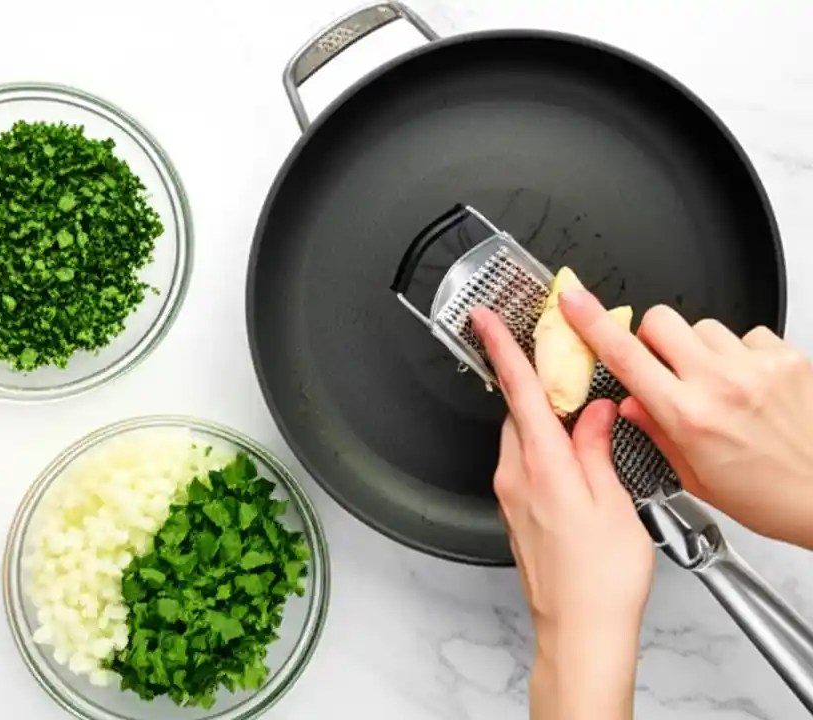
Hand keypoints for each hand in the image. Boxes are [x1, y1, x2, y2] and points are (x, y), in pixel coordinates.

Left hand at [471, 308, 652, 719]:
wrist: (579, 631)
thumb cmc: (600, 579)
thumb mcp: (613, 502)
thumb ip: (595, 448)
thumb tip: (592, 412)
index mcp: (542, 466)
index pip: (517, 391)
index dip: (501, 349)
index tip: (485, 319)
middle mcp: (515, 477)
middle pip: (517, 411)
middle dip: (534, 384)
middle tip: (561, 362)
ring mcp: (510, 497)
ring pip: (520, 438)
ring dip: (541, 419)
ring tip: (578, 414)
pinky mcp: (514, 513)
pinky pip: (523, 463)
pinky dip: (541, 447)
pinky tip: (570, 457)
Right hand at [561, 294, 812, 549]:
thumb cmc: (766, 496)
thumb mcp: (694, 476)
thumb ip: (656, 430)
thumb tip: (630, 401)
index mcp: (688, 416)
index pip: (625, 355)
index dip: (591, 322)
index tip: (573, 300)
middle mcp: (720, 384)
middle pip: (660, 321)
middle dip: (653, 338)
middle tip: (665, 366)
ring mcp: (756, 366)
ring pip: (703, 326)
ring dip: (700, 348)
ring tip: (718, 384)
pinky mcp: (787, 358)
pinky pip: (747, 335)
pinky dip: (742, 353)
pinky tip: (750, 384)